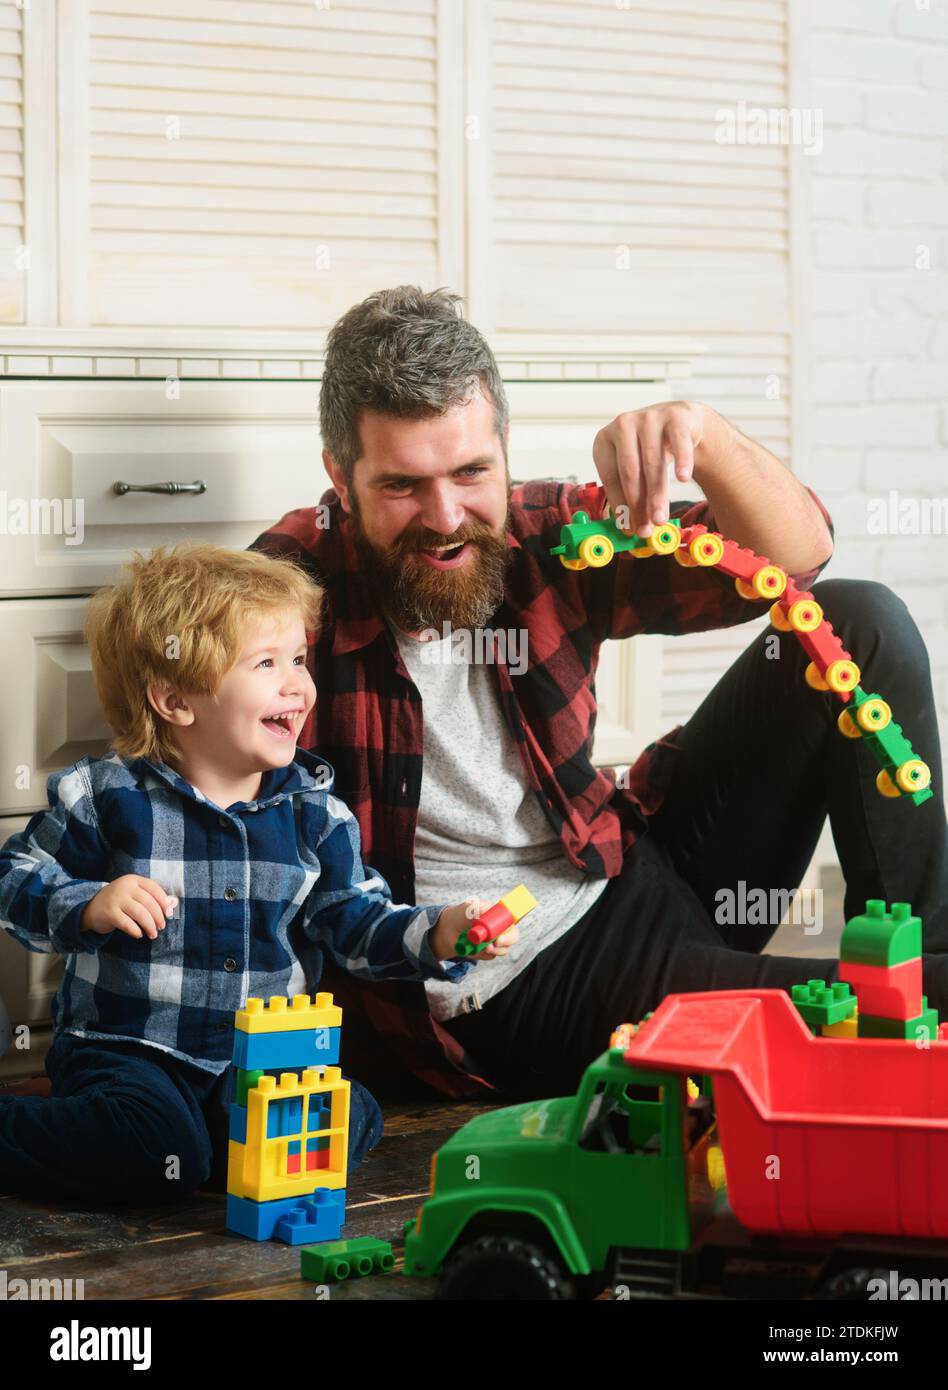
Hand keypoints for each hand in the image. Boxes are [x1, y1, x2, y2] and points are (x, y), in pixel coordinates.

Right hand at [81, 875, 178, 939]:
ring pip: (140, 913)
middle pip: (148, 902)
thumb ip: (151, 898)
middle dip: (158, 917)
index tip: (169, 913)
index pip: (154, 888)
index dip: (164, 901)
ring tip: (153, 934)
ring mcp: (116, 899)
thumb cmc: (119, 902)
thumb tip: (173, 904)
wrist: (91, 909)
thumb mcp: (134, 895)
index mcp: (133, 879)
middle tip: (161, 927)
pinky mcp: (109, 913)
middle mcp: (124, 887)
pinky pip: (127, 923)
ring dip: (149, 926)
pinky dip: (136, 930)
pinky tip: (139, 934)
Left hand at [429, 900, 519, 962]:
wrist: (447, 930)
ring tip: (482, 948)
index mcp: (498, 915)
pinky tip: (475, 950)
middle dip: (505, 943)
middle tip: (493, 945)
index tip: (499, 939)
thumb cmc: (460, 915)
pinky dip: (484, 955)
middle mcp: (500, 928)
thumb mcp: (468, 909)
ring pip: (503, 949)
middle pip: (512, 938)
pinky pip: (491, 956)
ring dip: (494, 950)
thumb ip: (478, 908)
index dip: (510, 932)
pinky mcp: (488, 952)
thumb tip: (487, 909)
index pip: (511, 924)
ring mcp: (494, 941)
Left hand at [592, 401, 712, 537]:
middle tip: (646, 529)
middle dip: (638, 504)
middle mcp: (623, 425)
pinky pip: (678, 443)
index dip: (619, 505)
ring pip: (653, 462)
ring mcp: (648, 418)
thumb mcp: (634, 468)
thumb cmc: (650, 450)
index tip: (628, 528)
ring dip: (658, 494)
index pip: (610, 477)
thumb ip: (629, 494)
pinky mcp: (674, 416)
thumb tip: (630, 528)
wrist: (680, 422)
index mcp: (604, 441)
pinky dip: (682, 461)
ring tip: (661, 518)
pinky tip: (683, 478)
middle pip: (630, 471)